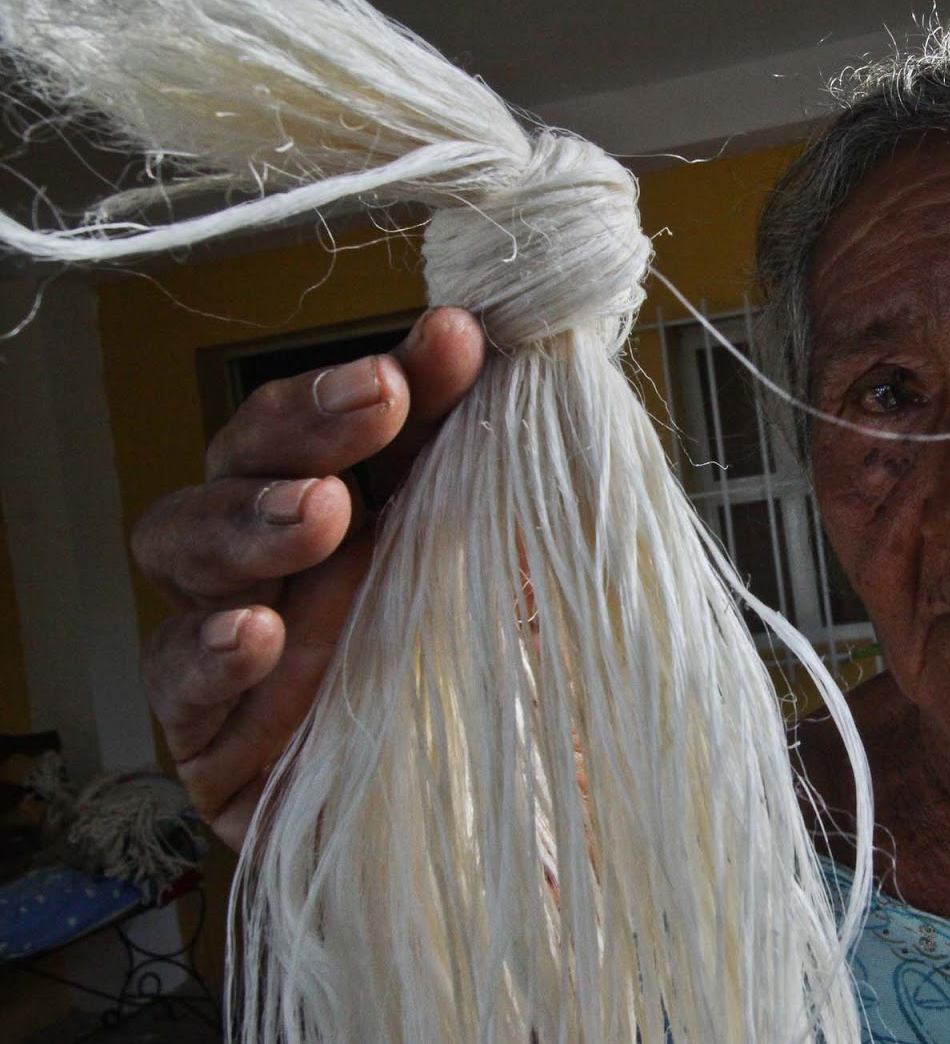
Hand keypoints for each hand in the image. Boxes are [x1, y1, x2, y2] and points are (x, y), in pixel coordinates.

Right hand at [132, 307, 485, 848]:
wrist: (525, 844)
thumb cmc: (514, 699)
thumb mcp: (528, 581)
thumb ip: (509, 478)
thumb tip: (524, 358)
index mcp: (356, 514)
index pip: (333, 423)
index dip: (378, 374)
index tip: (448, 346)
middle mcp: (282, 567)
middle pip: (242, 463)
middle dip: (307, 426)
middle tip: (378, 404)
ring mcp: (237, 650)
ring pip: (184, 552)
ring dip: (249, 520)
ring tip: (320, 512)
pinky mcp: (214, 745)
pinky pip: (181, 690)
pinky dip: (210, 654)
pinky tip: (258, 632)